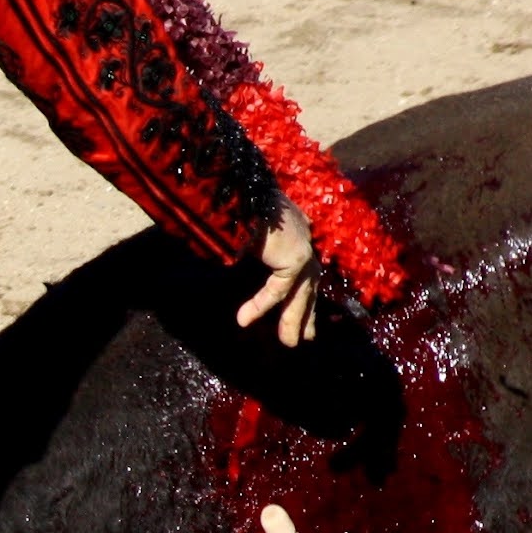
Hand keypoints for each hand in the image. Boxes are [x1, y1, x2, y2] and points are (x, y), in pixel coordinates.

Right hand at [237, 202, 318, 345]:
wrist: (238, 188)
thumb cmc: (230, 202)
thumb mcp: (238, 225)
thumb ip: (242, 241)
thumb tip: (223, 253)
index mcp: (291, 223)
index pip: (301, 263)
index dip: (303, 286)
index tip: (303, 304)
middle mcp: (301, 232)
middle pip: (308, 281)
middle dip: (307, 310)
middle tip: (307, 335)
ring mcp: (302, 244)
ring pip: (300, 291)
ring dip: (293, 318)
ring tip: (289, 344)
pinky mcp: (295, 256)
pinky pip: (278, 288)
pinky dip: (261, 304)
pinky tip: (243, 320)